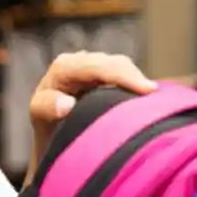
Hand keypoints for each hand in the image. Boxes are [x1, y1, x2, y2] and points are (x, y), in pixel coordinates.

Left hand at [27, 51, 156, 177]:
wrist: (51, 135)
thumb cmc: (46, 126)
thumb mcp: (40, 116)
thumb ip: (47, 107)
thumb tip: (67, 103)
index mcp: (64, 67)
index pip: (96, 67)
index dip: (122, 76)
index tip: (145, 90)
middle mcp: (81, 60)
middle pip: (115, 63)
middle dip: (135, 76)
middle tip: (155, 96)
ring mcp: (96, 66)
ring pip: (125, 67)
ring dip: (138, 81)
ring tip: (155, 99)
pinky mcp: (108, 75)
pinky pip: (128, 75)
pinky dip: (138, 85)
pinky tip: (151, 99)